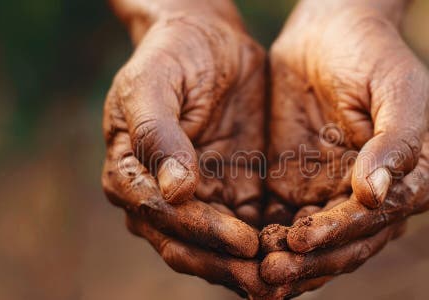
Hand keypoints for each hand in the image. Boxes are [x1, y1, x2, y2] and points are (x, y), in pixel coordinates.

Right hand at [102, 0, 269, 295]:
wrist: (207, 38)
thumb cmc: (171, 55)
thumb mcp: (154, 83)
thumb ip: (158, 133)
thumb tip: (175, 190)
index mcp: (129, 175)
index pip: (162, 216)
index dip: (202, 232)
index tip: (244, 241)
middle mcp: (160, 199)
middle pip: (188, 246)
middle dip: (227, 267)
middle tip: (268, 280)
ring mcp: (199, 201)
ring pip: (219, 249)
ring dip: (249, 268)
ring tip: (288, 279)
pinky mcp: (235, 195)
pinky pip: (251, 229)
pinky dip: (271, 247)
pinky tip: (299, 255)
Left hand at [261, 0, 428, 287]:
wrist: (331, 29)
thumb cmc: (375, 53)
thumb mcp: (399, 89)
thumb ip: (396, 140)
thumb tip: (377, 194)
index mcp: (411, 178)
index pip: (376, 219)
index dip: (340, 233)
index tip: (302, 238)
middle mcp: (377, 198)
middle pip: (348, 244)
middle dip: (311, 262)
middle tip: (271, 273)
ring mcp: (338, 197)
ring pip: (319, 245)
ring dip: (292, 264)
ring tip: (256, 275)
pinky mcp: (303, 190)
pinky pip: (288, 225)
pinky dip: (271, 243)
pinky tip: (245, 253)